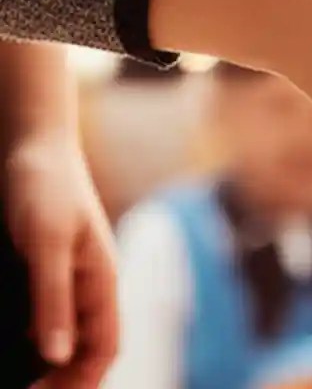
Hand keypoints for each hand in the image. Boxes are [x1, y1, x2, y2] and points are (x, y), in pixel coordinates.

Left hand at [6, 135, 116, 387]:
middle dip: (62, 381)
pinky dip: (26, 342)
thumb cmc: (43, 187)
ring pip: (63, 336)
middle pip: (85, 350)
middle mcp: (87, 286)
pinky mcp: (40, 270)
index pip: (105, 348)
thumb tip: (59, 356)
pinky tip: (3, 349)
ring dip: (45, 366)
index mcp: (101, 281)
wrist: (28, 143)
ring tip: (15, 382)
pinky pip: (40, 317)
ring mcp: (64, 279)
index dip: (81, 383)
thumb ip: (52, 300)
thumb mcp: (45, 245)